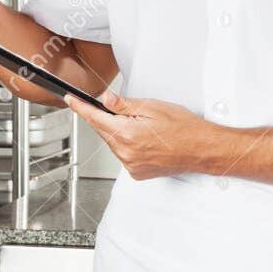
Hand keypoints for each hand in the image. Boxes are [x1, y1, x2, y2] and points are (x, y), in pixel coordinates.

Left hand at [65, 88, 226, 180]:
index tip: (70, 100)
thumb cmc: (184, 128)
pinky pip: (124, 155)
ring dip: (120, 133)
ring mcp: (131, 165)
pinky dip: (128, 146)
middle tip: (128, 112)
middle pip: (104, 131)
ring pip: (113, 144)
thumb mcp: (153, 107)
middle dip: (109, 119)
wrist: (202, 149)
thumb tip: (105, 99)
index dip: (80, 107)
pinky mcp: (137, 172)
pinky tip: (145, 141)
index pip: (95, 117)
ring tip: (144, 128)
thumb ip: (124, 104)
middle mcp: (126, 152)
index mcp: (127, 133)